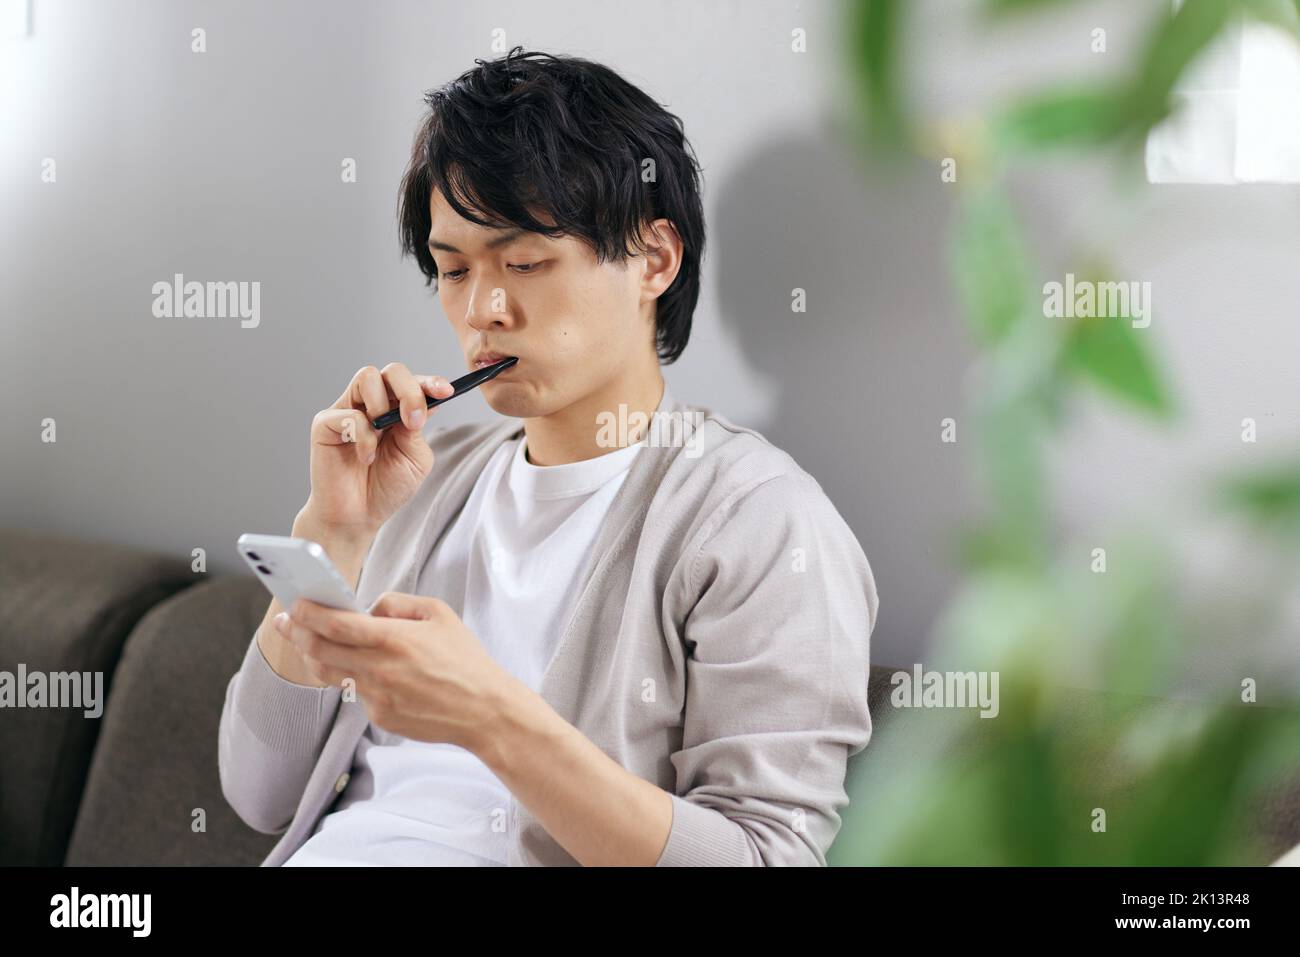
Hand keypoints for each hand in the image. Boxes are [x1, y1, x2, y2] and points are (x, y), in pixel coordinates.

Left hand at [272, 591, 516, 750]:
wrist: (483, 710)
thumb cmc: (465, 660)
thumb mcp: (439, 614)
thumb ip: (398, 604)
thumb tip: (368, 609)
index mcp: (394, 639)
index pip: (335, 624)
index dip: (309, 613)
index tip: (295, 604)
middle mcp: (380, 669)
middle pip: (320, 650)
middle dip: (297, 633)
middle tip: (287, 622)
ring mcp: (377, 697)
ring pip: (329, 674)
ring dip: (314, 657)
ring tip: (310, 644)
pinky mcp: (380, 717)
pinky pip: (357, 693)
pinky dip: (355, 679)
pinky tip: (366, 671)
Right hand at [302, 363, 455, 539]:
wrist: (357, 517)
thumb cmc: (386, 487)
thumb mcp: (415, 457)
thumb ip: (417, 428)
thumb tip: (424, 402)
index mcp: (397, 410)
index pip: (414, 383)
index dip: (430, 382)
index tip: (447, 391)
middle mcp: (372, 405)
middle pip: (392, 371)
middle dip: (410, 390)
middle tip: (415, 420)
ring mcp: (347, 410)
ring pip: (366, 377)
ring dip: (383, 406)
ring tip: (383, 436)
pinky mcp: (325, 424)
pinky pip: (348, 414)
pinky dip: (363, 437)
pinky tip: (364, 458)